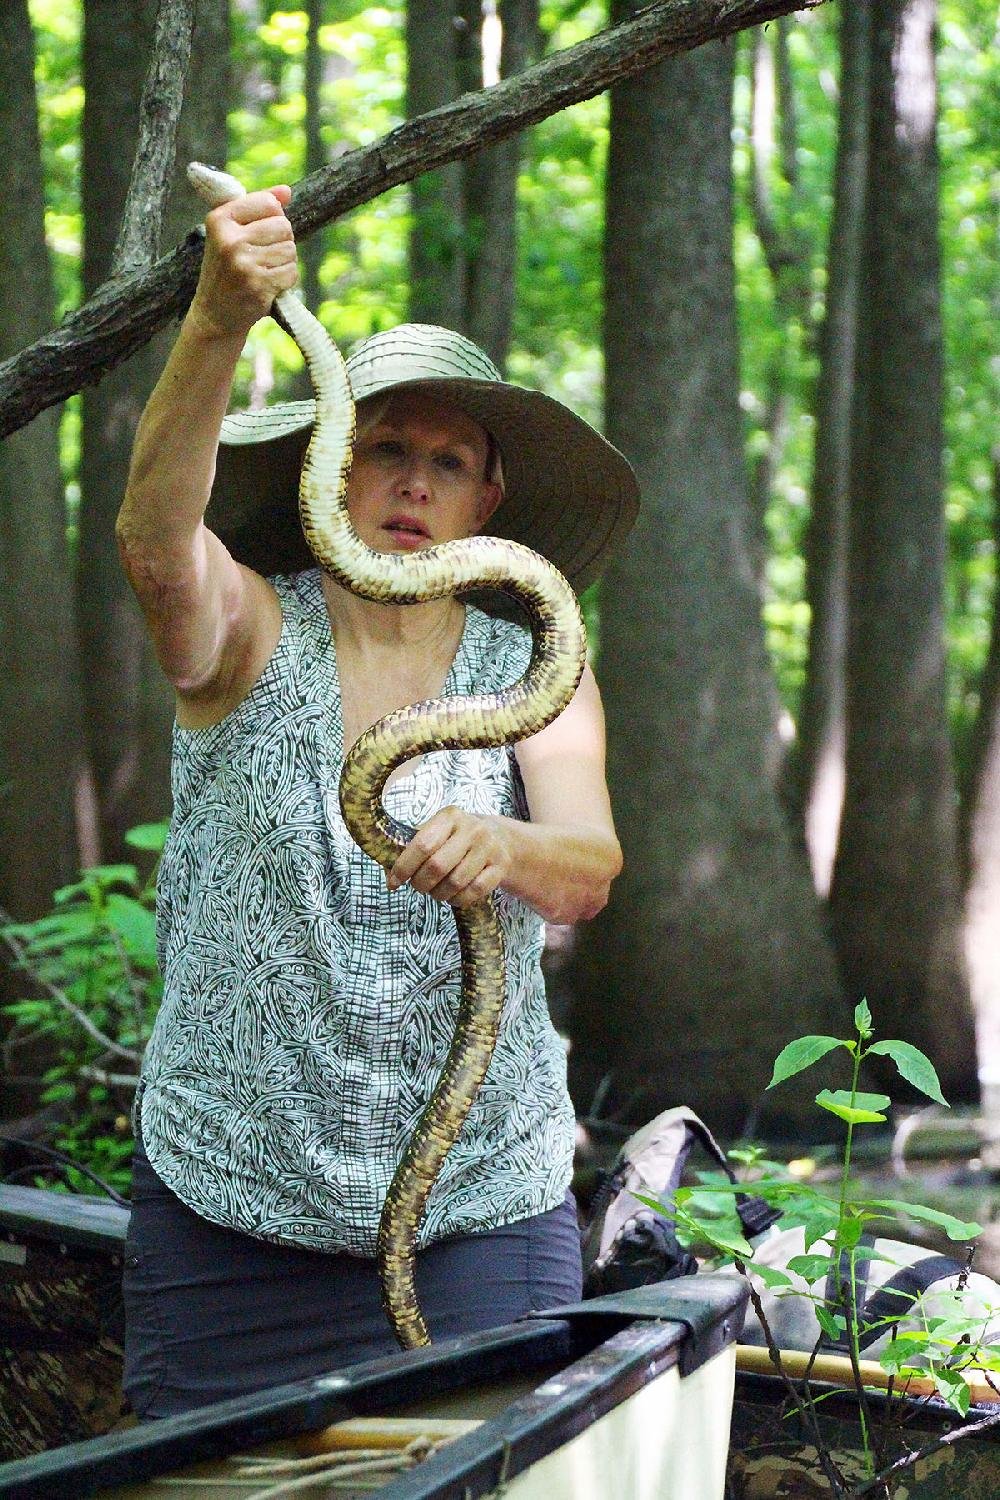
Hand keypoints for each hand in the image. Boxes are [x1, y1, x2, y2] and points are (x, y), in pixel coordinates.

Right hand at [188, 186, 297, 341]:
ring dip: (285, 261)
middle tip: (264, 255)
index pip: (268, 203)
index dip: (274, 216)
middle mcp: (229, 239)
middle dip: (282, 240)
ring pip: (290, 249)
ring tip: (265, 270)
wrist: (214, 314)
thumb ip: (258, 208)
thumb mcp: (232, 233)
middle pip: (283, 226)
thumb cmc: (226, 270)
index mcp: (220, 219)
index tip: (262, 231)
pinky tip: (269, 284)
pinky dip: (286, 279)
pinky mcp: (258, 285)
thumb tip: (287, 191)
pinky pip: (291, 272)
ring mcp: (243, 264)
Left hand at [388, 807, 511, 907]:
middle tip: (418, 886)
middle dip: (421, 883)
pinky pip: (474, 892)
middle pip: (437, 867)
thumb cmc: (457, 838)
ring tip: (436, 891)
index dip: (404, 867)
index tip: (393, 882)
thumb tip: (390, 876)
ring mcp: (489, 847)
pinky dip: (458, 900)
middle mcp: (472, 829)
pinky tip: (454, 896)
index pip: (422, 844)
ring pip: (455, 882)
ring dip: (439, 894)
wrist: (500, 838)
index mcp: (450, 816)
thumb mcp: (438, 832)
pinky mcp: (501, 866)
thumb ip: (414, 848)